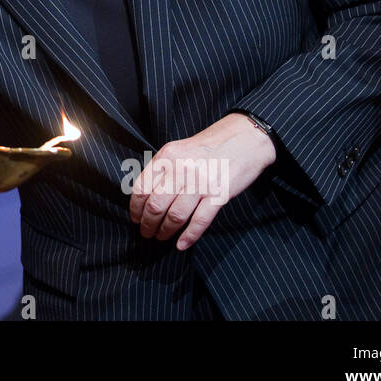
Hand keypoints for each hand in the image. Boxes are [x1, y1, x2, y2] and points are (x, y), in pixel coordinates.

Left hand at [129, 112, 276, 250]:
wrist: (246, 137)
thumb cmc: (210, 145)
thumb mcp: (179, 149)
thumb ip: (162, 168)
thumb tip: (146, 194)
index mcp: (167, 157)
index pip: (142, 188)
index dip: (136, 208)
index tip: (135, 218)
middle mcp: (181, 169)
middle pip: (155, 205)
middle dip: (147, 223)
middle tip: (146, 232)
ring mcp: (201, 182)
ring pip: (175, 215)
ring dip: (165, 231)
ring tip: (161, 237)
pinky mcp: (219, 194)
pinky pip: (200, 220)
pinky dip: (189, 236)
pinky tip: (181, 244)